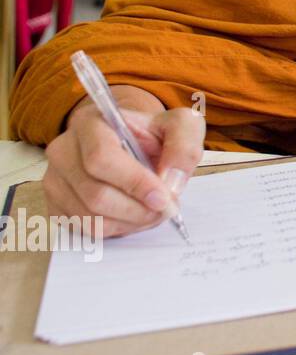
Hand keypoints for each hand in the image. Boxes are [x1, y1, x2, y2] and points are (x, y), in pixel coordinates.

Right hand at [43, 87, 204, 237]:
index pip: (101, 159)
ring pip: (90, 218)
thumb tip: (171, 181)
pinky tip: (133, 215)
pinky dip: (116, 229)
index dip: (135, 183)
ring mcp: (54, 180)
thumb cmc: (153, 134)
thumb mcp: (180, 126)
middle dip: (139, 210)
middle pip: (95, 195)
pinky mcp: (55, 205)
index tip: (164, 198)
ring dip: (131, 222)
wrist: (132, 142)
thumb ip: (183, 147)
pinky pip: (84, 230)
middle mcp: (63, 151)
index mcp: (90, 124)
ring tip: (153, 211)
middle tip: (167, 209)